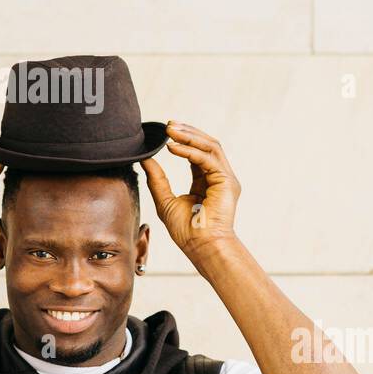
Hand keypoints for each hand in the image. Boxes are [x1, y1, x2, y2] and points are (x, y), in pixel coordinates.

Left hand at [140, 120, 240, 268]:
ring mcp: (225, 179)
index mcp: (206, 182)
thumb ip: (157, 179)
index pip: (197, 154)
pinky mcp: (227, 182)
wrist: (201, 248)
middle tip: (168, 125)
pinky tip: (174, 148)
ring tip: (171, 130)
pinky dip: (191, 151)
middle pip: (206, 145)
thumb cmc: (186, 231)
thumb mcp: (165, 201)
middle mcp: (218, 178)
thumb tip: (145, 159)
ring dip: (190, 136)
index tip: (166, 131)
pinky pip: (208, 159)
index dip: (183, 140)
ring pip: (211, 147)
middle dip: (187, 132)